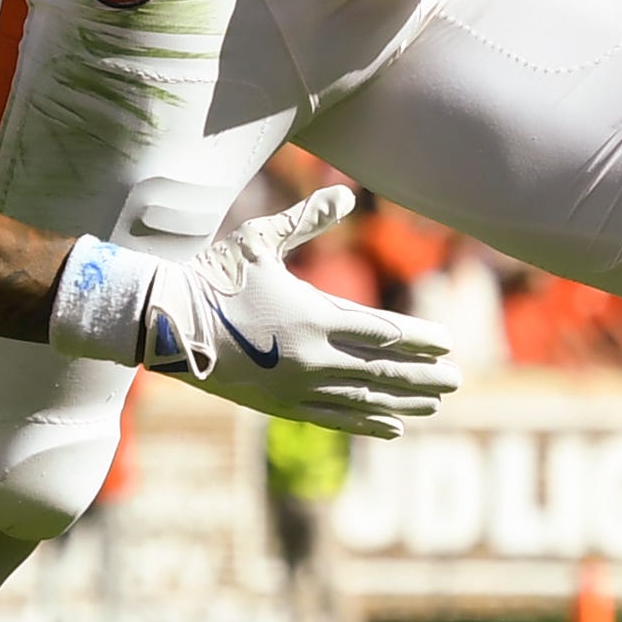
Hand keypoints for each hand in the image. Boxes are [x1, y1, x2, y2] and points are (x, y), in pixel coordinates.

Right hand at [51, 188, 454, 435]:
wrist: (164, 324)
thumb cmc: (212, 276)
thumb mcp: (260, 241)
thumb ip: (307, 220)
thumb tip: (345, 195)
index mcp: (313, 316)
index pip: (383, 333)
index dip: (419, 340)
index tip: (448, 345)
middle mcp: (311, 358)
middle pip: (383, 371)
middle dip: (422, 376)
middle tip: (456, 380)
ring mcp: (295, 387)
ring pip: (363, 399)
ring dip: (402, 402)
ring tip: (434, 405)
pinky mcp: (278, 406)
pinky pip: (334, 419)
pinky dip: (366, 423)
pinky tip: (392, 426)